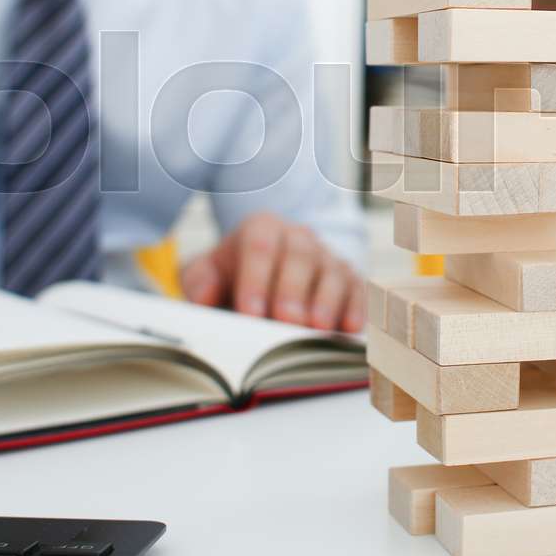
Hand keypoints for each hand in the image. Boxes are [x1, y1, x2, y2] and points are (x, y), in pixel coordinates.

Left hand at [179, 213, 366, 332]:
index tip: (250, 313)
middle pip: (299, 256)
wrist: (263, 274)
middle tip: (286, 321)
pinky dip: (356, 307)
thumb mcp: (205, 273)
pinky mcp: (349, 279)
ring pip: (331, 271)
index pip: (259, 246)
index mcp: (261, 228)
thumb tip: (206, 296)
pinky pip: (357, 289)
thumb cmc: (232, 276)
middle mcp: (298, 237)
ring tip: (317, 327)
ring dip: (326, 300)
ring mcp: (326, 257)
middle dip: (292, 290)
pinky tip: (350, 327)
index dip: (255, 279)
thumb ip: (198, 281)